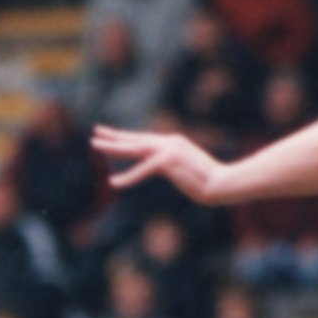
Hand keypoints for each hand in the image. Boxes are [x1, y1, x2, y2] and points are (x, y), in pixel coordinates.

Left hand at [93, 125, 229, 202]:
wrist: (222, 183)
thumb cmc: (207, 181)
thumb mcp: (185, 169)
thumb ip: (171, 165)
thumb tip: (162, 167)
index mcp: (173, 143)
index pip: (143, 140)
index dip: (124, 137)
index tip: (108, 135)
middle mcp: (169, 142)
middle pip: (136, 140)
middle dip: (114, 137)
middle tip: (95, 134)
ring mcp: (169, 150)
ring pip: (135, 149)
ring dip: (114, 148)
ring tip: (96, 146)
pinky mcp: (169, 162)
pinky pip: (143, 170)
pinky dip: (128, 177)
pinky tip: (113, 182)